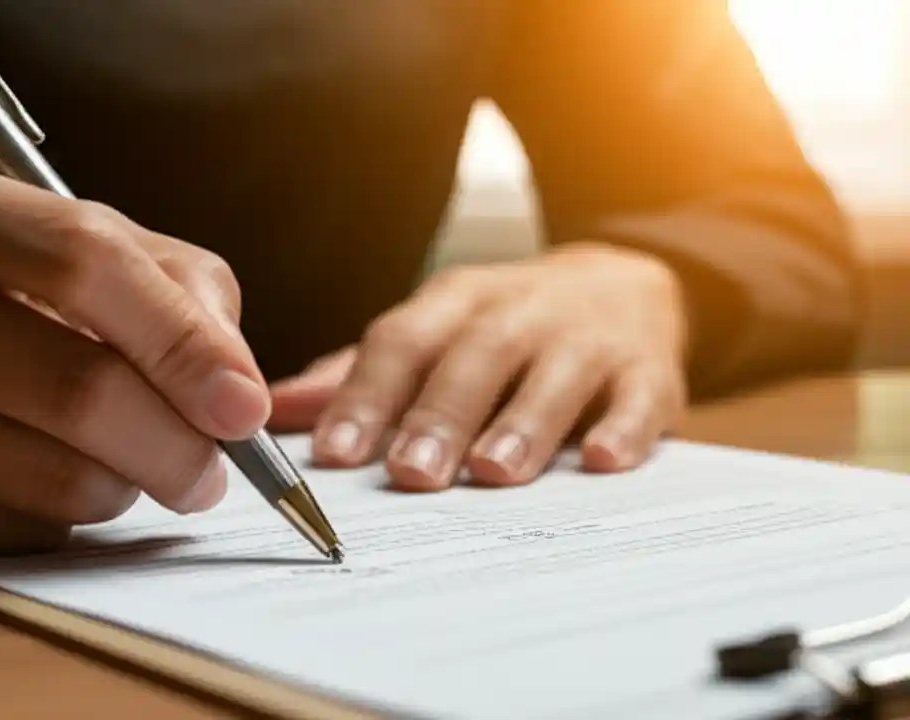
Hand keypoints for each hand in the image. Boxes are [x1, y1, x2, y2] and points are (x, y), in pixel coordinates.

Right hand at [0, 160, 268, 552]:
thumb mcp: (49, 243)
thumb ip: (165, 282)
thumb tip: (237, 383)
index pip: (85, 262)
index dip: (184, 340)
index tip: (245, 405)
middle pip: (75, 388)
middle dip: (175, 444)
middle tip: (211, 469)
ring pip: (52, 479)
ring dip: (124, 487)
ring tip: (128, 467)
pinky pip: (10, 532)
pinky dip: (61, 519)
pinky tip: (46, 482)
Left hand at [270, 243, 687, 488]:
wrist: (627, 284)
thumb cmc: (508, 326)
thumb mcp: (436, 333)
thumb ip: (363, 375)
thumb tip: (279, 410)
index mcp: (456, 302)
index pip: (401, 342)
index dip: (365, 397)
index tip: (333, 455)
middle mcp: (520, 310)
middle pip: (474, 357)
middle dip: (440, 416)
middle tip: (411, 474)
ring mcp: (588, 337)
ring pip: (553, 373)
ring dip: (524, 423)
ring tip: (495, 472)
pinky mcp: (649, 369)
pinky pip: (640, 395)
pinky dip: (625, 427)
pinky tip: (603, 460)